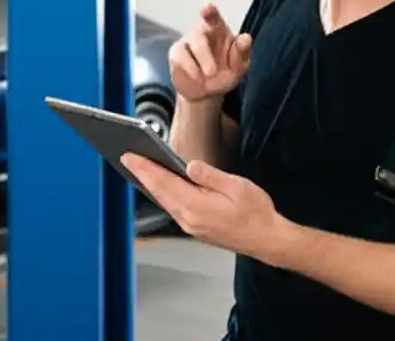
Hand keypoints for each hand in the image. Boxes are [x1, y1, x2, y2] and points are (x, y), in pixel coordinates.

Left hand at [121, 153, 289, 263]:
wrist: (267, 239)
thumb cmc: (256, 213)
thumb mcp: (237, 187)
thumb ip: (210, 175)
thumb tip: (190, 165)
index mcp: (196, 206)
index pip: (164, 182)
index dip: (145, 167)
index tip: (130, 156)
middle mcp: (188, 219)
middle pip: (159, 193)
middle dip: (142, 174)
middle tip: (128, 158)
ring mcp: (191, 226)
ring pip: (165, 201)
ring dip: (151, 184)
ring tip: (141, 169)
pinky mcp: (196, 228)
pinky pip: (173, 208)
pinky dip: (164, 194)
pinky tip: (163, 186)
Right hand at [169, 3, 251, 101]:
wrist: (207, 93)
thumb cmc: (225, 73)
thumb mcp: (239, 66)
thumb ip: (241, 53)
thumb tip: (245, 38)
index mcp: (218, 29)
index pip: (213, 17)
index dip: (210, 12)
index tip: (207, 8)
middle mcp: (201, 32)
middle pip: (198, 35)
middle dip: (203, 53)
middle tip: (213, 72)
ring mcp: (186, 42)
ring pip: (190, 49)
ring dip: (201, 66)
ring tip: (211, 76)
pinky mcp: (176, 54)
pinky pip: (180, 60)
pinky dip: (191, 71)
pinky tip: (198, 78)